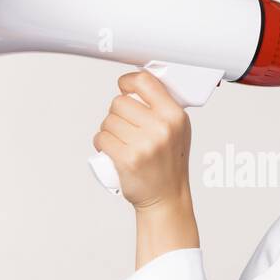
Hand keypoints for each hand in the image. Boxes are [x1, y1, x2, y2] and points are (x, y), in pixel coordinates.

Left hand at [92, 70, 192, 209]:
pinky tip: (110, 149)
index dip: (128, 81)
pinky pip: (102, 138)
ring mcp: (145, 144)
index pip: (145, 82)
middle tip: (125, 128)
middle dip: (116, 114)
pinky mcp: (127, 159)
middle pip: (120, 102)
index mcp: (175, 116)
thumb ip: (162, 107)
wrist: (166, 197)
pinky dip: (101, 143)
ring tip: (120, 141)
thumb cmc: (169, 164)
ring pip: (108, 121)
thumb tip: (137, 83)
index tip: (123, 87)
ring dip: (108, 130)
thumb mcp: (178, 131)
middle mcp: (162, 128)